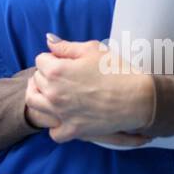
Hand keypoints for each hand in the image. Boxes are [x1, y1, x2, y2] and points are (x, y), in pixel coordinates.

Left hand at [25, 36, 154, 143]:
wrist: (138, 98)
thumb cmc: (117, 70)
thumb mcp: (92, 50)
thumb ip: (66, 46)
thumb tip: (48, 41)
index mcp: (57, 71)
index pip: (40, 60)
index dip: (52, 58)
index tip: (65, 61)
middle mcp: (54, 93)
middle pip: (36, 80)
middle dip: (46, 75)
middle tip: (63, 76)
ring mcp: (61, 114)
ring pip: (35, 104)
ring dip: (40, 96)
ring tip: (52, 93)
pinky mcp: (73, 130)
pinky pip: (54, 132)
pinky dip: (55, 126)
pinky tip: (63, 117)